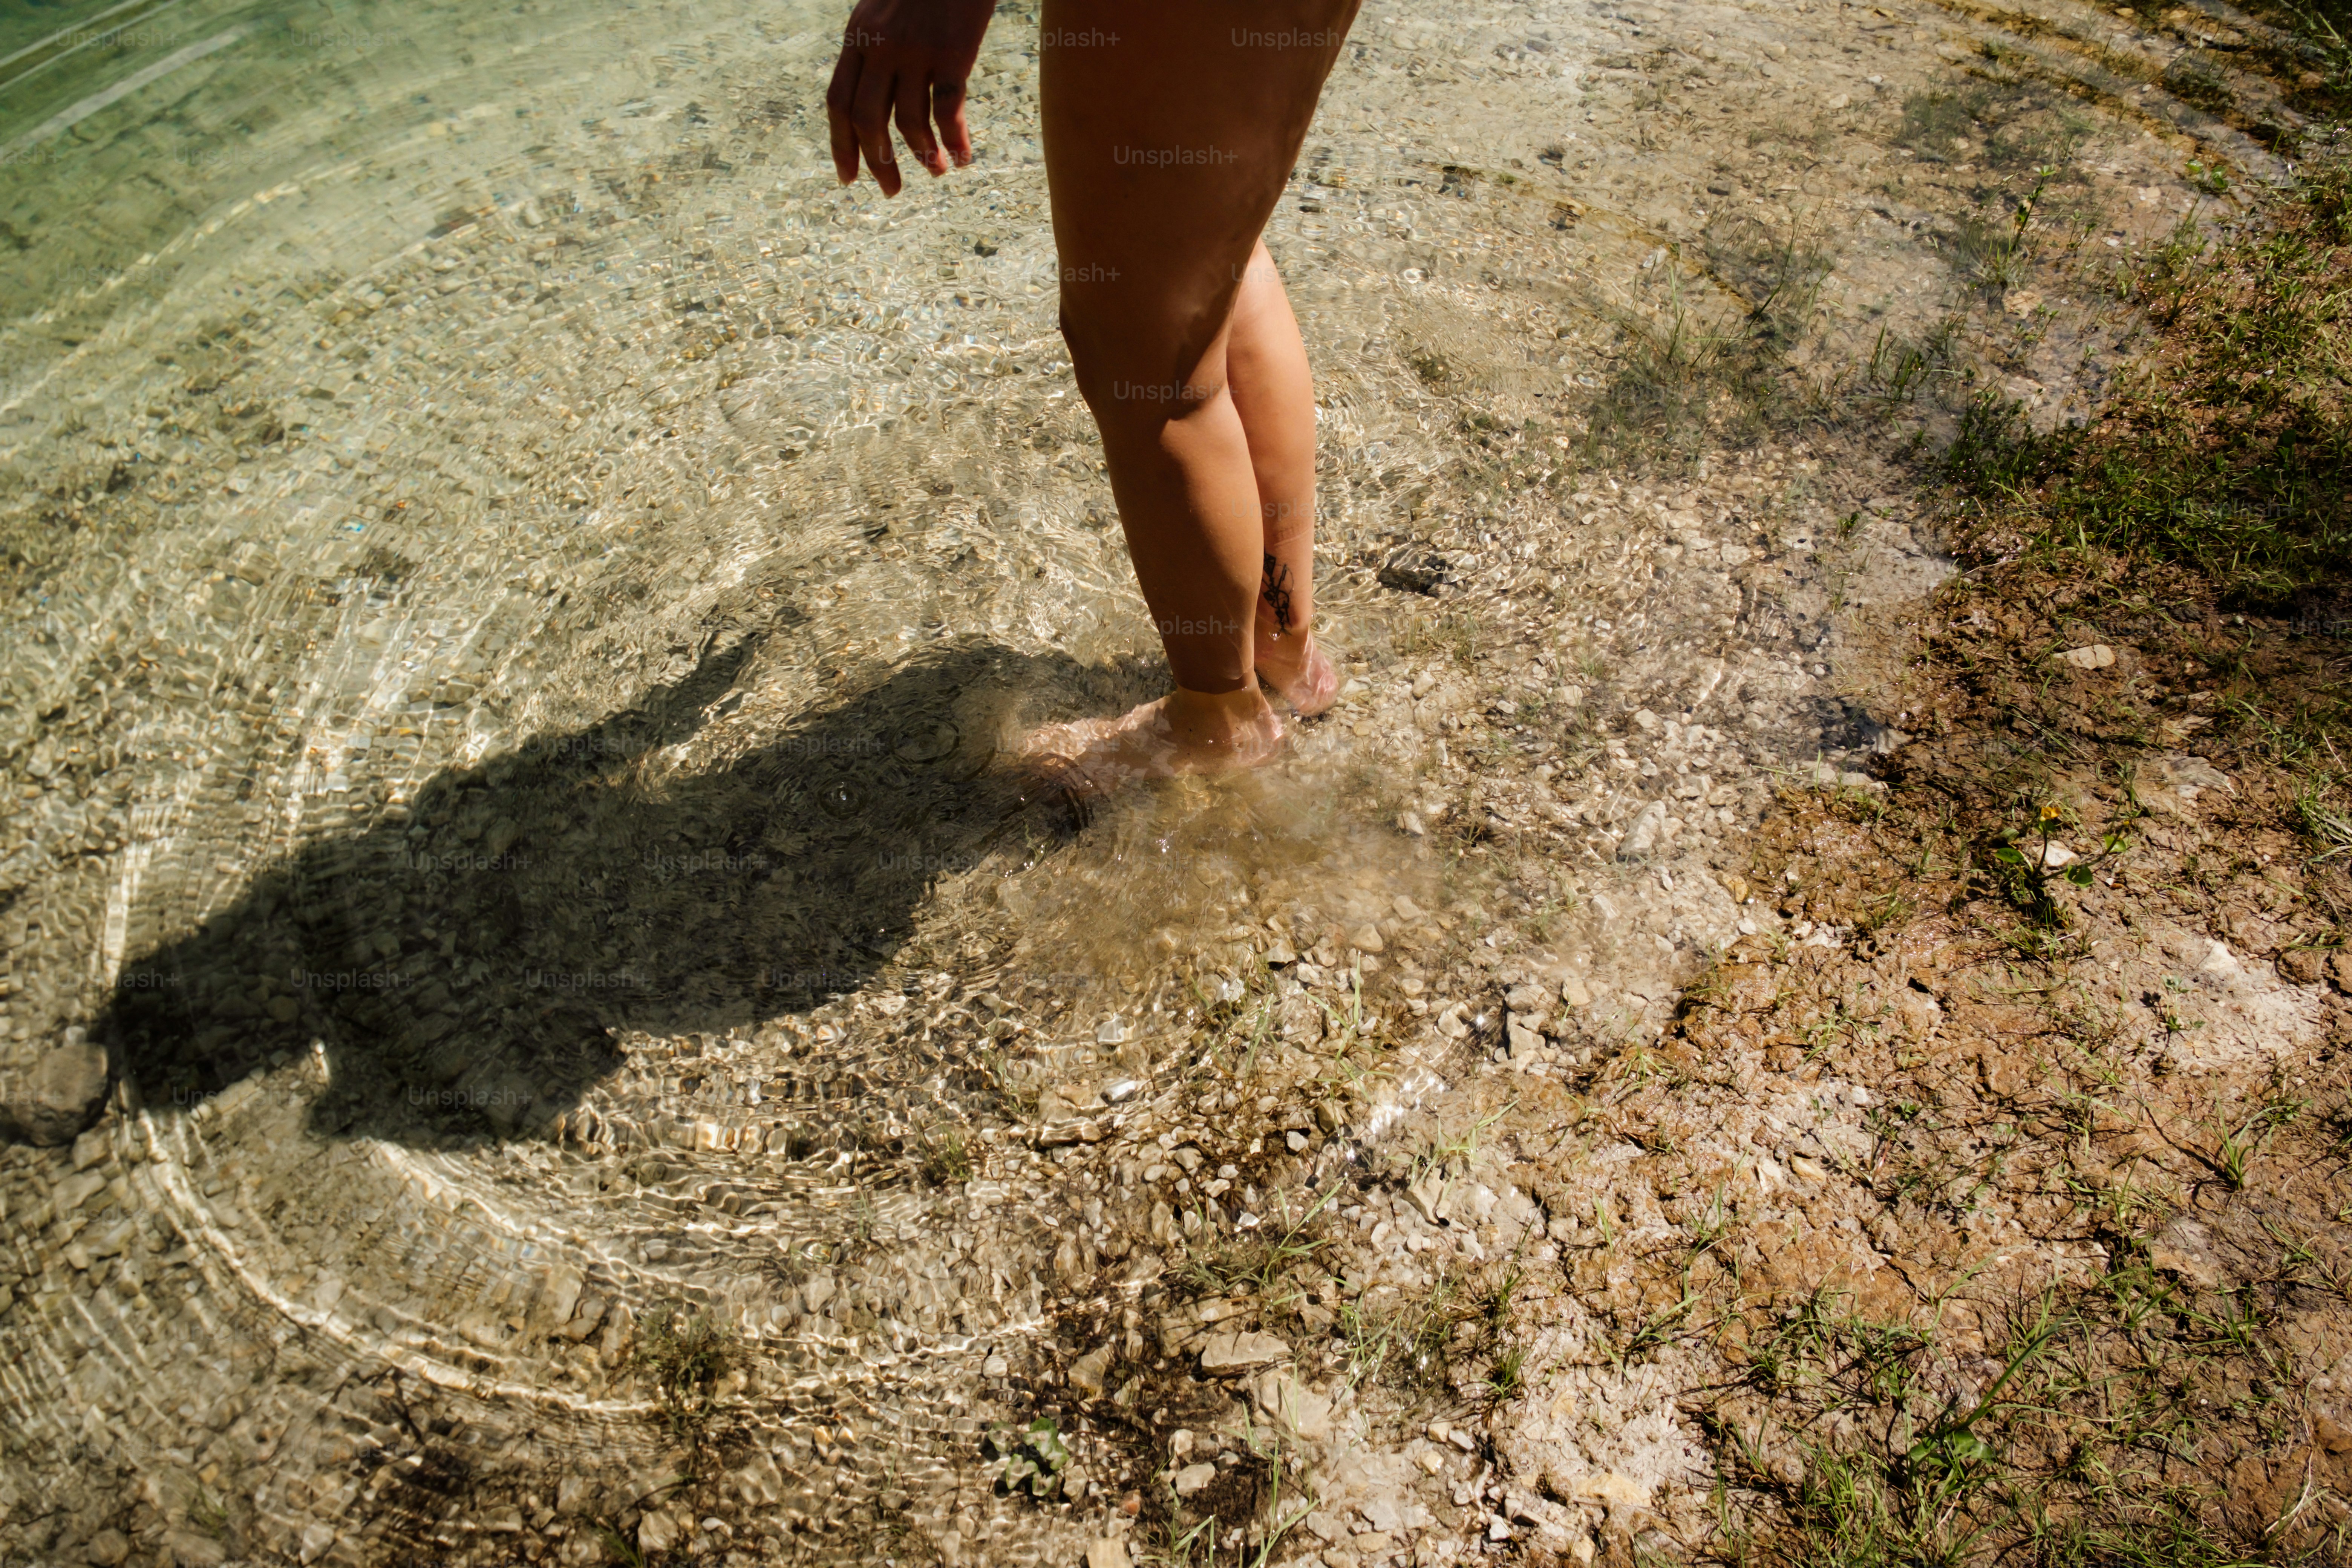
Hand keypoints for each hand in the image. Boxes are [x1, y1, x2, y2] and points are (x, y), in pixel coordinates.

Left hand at [825, 0, 995, 195]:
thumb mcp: (884, 10)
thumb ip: (873, 50)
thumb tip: (876, 102)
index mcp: (858, 36)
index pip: (838, 101)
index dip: (841, 145)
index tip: (848, 177)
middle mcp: (880, 46)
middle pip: (868, 121)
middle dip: (878, 162)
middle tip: (890, 190)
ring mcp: (916, 51)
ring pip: (910, 122)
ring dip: (923, 155)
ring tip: (937, 170)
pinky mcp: (952, 53)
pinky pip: (948, 112)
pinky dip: (955, 141)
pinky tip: (963, 158)